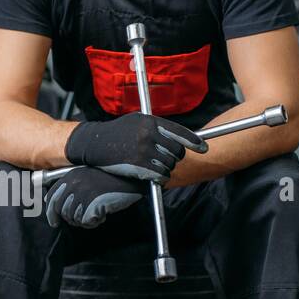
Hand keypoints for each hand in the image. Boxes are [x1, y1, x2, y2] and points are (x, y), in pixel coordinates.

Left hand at [45, 167, 144, 228]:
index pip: (52, 197)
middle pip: (62, 211)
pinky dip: (93, 222)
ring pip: (73, 218)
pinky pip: (85, 221)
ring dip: (84, 220)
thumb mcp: (87, 178)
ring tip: (96, 214)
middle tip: (83, 219)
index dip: (51, 213)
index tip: (54, 222)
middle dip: (71, 219)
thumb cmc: (112, 180)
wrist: (130, 179)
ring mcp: (83, 193)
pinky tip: (101, 215)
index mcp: (71, 176)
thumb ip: (72, 188)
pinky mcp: (92, 202)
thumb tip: (55, 204)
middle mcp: (74, 183)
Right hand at [64, 113, 206, 181]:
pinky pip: (159, 174)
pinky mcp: (138, 165)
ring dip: (166, 168)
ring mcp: (144, 151)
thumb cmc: (115, 132)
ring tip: (156, 166)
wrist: (94, 142)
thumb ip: (154, 126)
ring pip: (169, 164)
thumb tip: (174, 134)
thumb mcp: (135, 121)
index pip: (180, 132)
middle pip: (177, 151)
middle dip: (176, 157)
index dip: (194, 142)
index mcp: (151, 122)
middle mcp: (149, 135)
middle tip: (170, 160)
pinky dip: (160, 177)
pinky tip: (155, 175)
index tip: (203, 148)